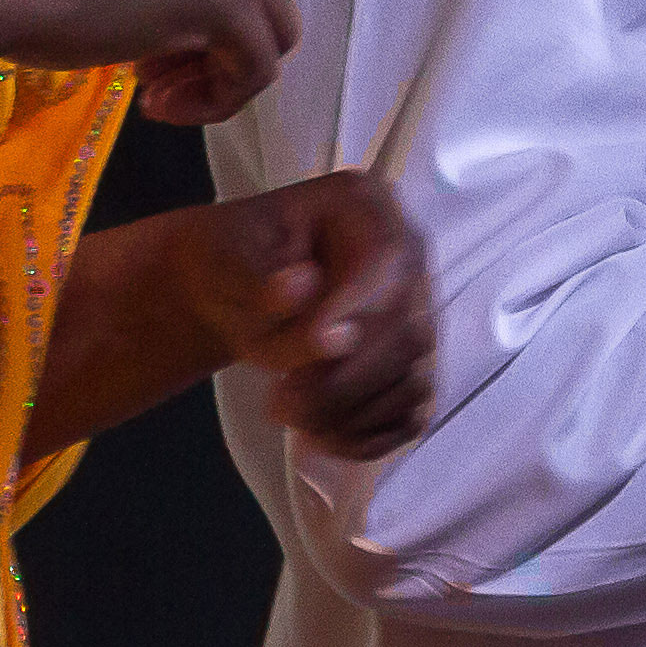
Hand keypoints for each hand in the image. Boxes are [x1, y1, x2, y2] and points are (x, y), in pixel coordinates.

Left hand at [178, 175, 439, 456]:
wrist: (234, 286)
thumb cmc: (230, 262)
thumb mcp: (227, 262)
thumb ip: (262, 281)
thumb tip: (306, 289)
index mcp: (367, 206)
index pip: (389, 260)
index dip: (354, 312)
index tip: (302, 358)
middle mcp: (410, 255)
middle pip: (409, 331)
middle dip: (344, 382)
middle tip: (282, 405)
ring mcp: (419, 311)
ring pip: (413, 379)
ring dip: (351, 415)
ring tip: (292, 418)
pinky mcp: (411, 363)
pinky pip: (411, 413)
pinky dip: (369, 438)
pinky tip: (320, 439)